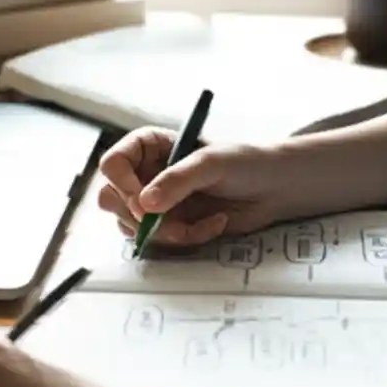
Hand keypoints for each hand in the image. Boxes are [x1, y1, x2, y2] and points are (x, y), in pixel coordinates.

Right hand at [95, 127, 291, 246]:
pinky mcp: (170, 225)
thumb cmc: (246, 162)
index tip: (143, 201)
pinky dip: (183, 239)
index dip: (121, 184)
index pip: (113, 163)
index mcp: (150, 145)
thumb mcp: (211, 164)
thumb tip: (145, 203)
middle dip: (139, 216)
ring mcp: (156, 202)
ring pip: (130, 225)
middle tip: (166, 221)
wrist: (275, 188)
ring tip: (196, 224)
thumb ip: (177, 181)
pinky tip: (212, 225)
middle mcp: (146, 173)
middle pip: (111, 199)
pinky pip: (158, 241)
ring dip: (163, 232)